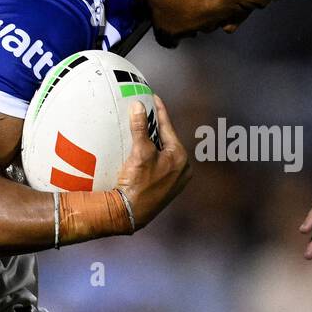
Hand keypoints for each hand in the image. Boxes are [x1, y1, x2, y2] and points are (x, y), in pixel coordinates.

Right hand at [114, 97, 190, 229]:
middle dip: (156, 127)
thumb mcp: (140, 152)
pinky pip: (159, 165)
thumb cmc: (138, 183)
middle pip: (167, 140)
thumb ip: (140, 128)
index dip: (160, 111)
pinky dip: (151, 156)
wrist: (129, 214)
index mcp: (180, 158)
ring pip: (163, 153)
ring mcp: (175, 180)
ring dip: (153, 143)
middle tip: (146, 112)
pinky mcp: (165, 189)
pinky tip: (140, 153)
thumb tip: (138, 106)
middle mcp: (182, 169)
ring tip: (142, 130)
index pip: (168, 128)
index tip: (153, 98)